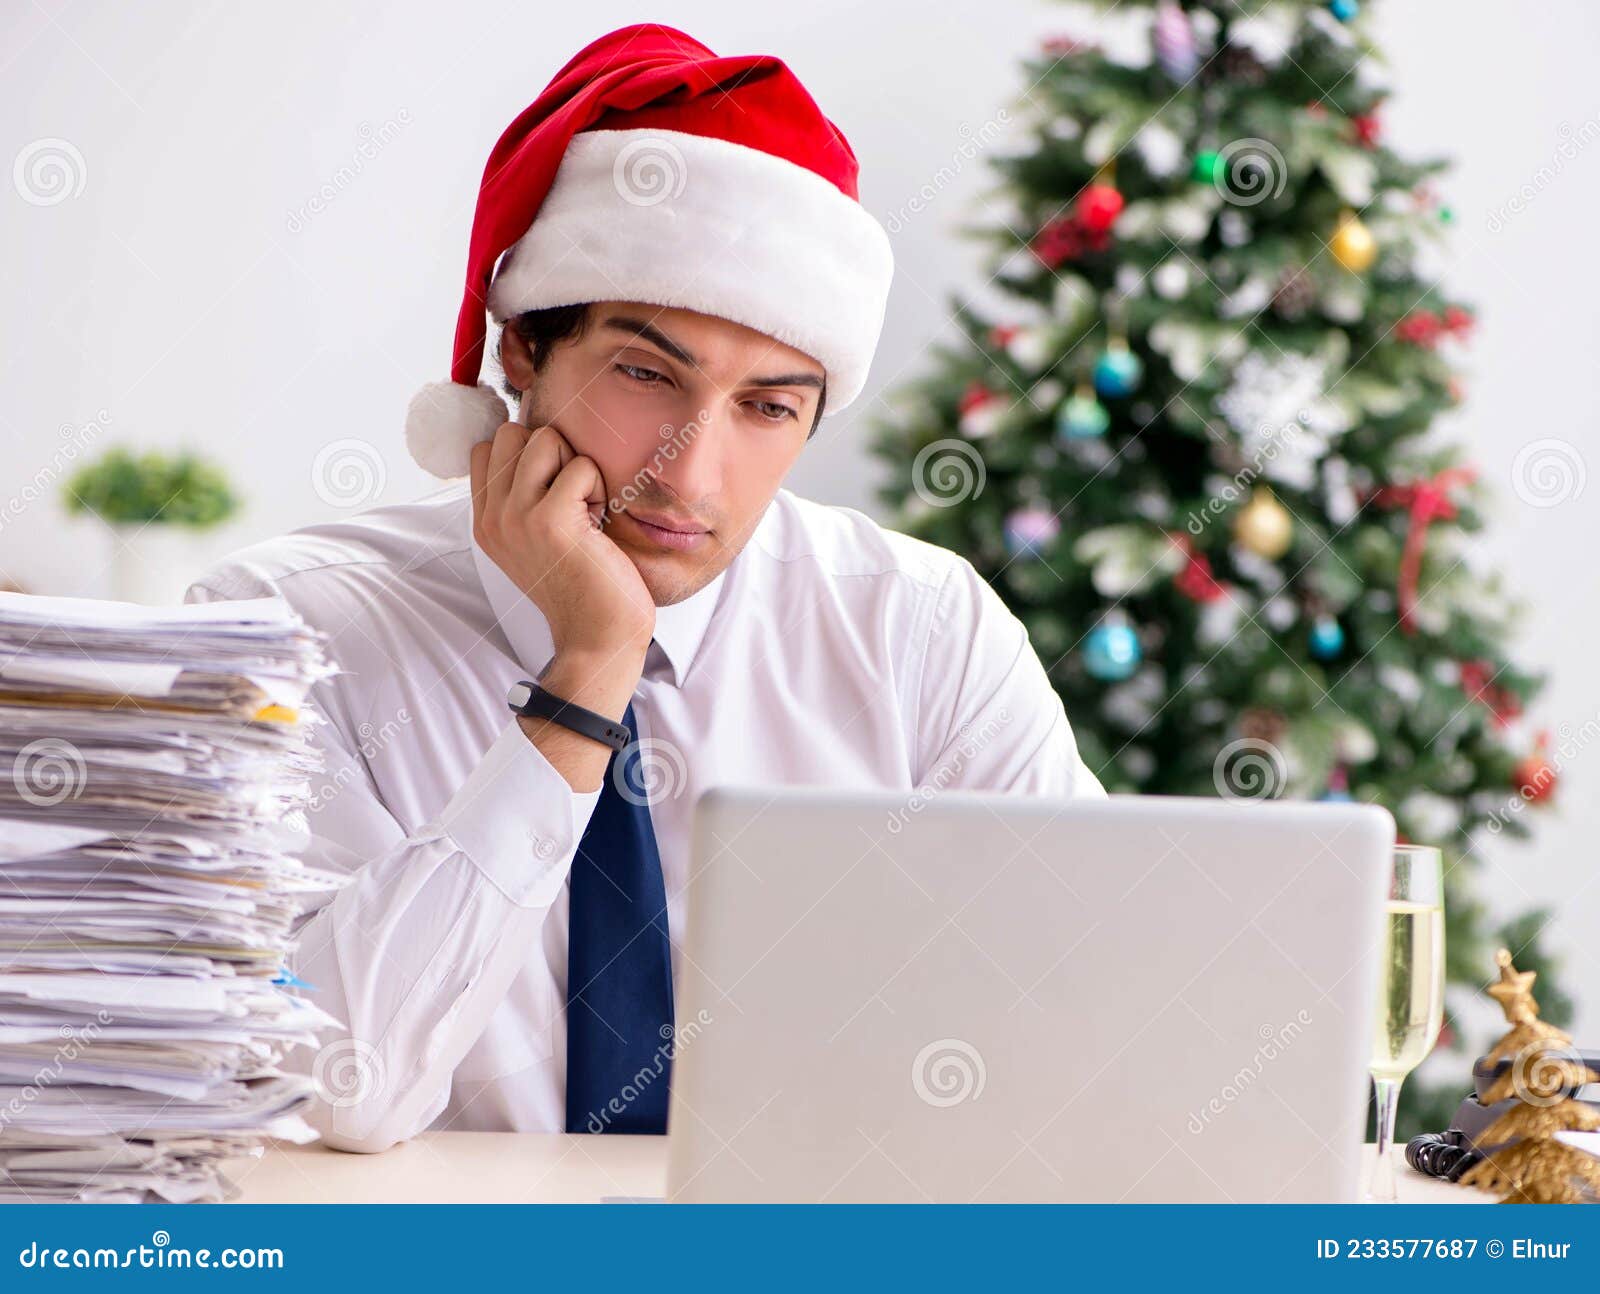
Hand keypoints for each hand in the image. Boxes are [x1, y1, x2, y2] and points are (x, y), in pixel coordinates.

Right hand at [469, 421, 655, 668]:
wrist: (597, 637)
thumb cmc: (582, 587)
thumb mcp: (535, 541)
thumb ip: (523, 499)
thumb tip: (537, 442)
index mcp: (486, 522)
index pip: (486, 449)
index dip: (526, 454)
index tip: (552, 490)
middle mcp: (493, 518)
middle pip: (512, 434)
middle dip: (552, 452)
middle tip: (572, 498)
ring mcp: (517, 518)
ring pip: (545, 438)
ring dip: (576, 466)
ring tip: (585, 509)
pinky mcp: (551, 520)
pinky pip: (582, 465)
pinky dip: (599, 488)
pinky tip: (598, 525)